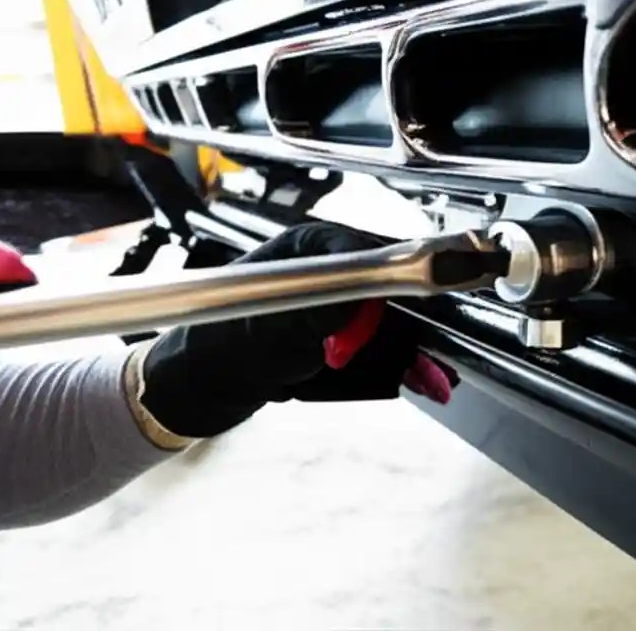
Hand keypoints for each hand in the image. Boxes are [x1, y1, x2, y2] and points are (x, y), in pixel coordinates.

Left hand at [138, 222, 455, 437]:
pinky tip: (422, 381)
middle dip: (419, 325)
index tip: (445, 291)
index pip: (378, 251)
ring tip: (435, 379)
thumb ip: (326, 306)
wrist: (190, 388)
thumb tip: (378, 290)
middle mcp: (325, 269)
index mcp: (309, 247)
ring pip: (391, 321)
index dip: (413, 274)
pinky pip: (378, 345)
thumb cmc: (212, 346)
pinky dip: (400, 364)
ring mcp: (331, 302)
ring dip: (416, 350)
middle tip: (440, 357)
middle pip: (394, 287)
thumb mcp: (270, 327)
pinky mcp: (333, 334)